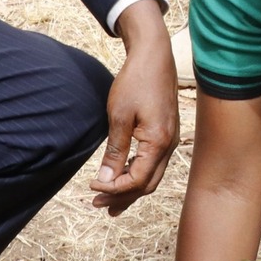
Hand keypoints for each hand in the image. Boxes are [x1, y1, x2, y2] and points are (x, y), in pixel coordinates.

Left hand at [90, 0, 177, 214]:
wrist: (155, 56)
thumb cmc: (136, 81)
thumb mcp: (119, 116)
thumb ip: (114, 150)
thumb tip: (105, 180)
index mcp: (158, 143)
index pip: (136, 180)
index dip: (113, 188)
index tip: (90, 186)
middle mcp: (169, 146)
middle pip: (147, 185)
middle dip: (122, 197)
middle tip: (97, 204)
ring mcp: (170, 141)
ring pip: (151, 177)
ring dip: (130, 190)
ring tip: (109, 202)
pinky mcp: (166, 135)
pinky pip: (153, 164)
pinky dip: (137, 175)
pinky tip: (123, 177)